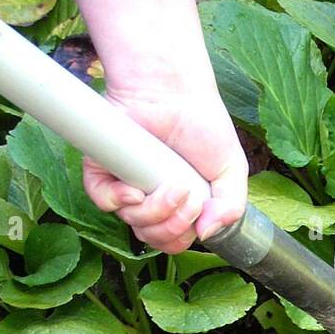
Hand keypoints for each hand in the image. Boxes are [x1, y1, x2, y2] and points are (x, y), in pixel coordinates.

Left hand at [83, 84, 247, 253]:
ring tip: (171, 183)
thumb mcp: (231, 171)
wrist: (176, 91)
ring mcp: (125, 184)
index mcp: (176, 205)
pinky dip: (118, 201)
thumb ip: (231, 208)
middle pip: (152, 238)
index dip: (181, 236)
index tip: (197, 210)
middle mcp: (150, 199)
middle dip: (172, 225)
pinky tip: (134, 190)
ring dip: (155, 211)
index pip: (172, 242)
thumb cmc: (203, 125)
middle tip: (185, 193)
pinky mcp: (103, 168)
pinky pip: (103, 201)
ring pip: (132, 223)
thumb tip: (205, 235)